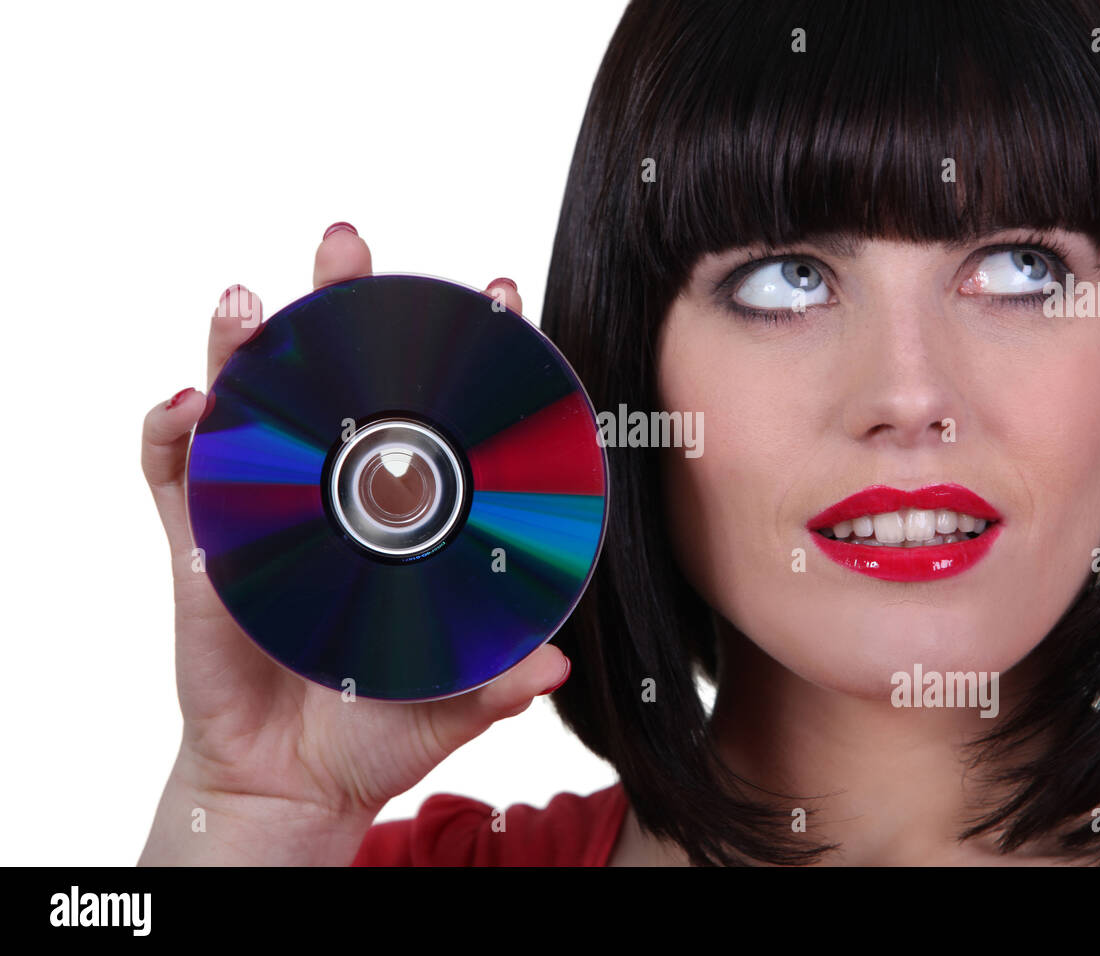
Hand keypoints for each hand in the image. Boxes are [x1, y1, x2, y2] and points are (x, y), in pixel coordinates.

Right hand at [139, 224, 565, 863]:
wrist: (297, 782)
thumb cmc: (377, 724)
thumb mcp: (448, 701)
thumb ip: (496, 679)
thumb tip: (553, 664)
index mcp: (402, 515)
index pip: (433, 414)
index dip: (463, 355)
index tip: (496, 296)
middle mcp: (334, 496)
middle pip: (334, 381)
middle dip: (340, 305)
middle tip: (350, 248)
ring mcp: (264, 513)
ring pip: (248, 408)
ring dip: (242, 348)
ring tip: (251, 304)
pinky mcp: (200, 548)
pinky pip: (172, 478)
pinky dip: (170, 436)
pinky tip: (184, 408)